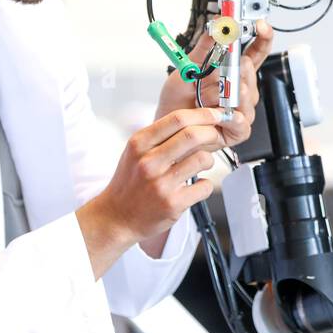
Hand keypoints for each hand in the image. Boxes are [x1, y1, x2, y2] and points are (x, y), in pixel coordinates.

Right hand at [76, 108, 227, 277]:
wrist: (116, 218)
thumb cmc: (129, 183)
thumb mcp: (135, 152)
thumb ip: (159, 136)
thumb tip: (194, 120)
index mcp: (139, 144)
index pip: (177, 119)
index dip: (202, 114)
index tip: (215, 115)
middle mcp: (149, 162)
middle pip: (192, 135)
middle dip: (211, 133)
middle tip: (216, 136)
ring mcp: (161, 184)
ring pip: (203, 159)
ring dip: (210, 160)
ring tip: (202, 164)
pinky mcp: (173, 204)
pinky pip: (205, 186)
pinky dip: (205, 184)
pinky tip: (196, 186)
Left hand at [154, 20, 275, 146]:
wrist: (169, 127)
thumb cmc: (179, 100)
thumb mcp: (187, 68)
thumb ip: (203, 47)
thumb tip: (214, 26)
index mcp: (234, 71)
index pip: (256, 51)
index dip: (262, 37)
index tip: (260, 26)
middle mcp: (242, 89)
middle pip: (250, 72)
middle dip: (238, 67)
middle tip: (224, 65)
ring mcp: (242, 109)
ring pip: (246, 95)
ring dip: (225, 93)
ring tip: (205, 95)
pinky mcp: (237, 129)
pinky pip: (241, 122)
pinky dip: (231, 116)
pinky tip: (222, 113)